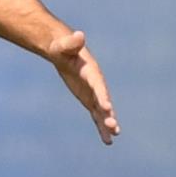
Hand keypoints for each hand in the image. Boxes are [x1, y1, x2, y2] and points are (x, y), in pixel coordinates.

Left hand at [46, 30, 119, 145]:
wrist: (64, 50)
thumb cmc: (62, 47)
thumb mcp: (63, 45)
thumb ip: (71, 43)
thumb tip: (79, 35)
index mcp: (91, 71)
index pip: (98, 85)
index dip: (102, 95)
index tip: (107, 107)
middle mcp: (96, 84)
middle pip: (103, 100)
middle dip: (108, 113)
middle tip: (113, 126)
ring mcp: (93, 93)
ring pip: (102, 111)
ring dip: (107, 123)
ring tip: (114, 136)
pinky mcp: (90, 101)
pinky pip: (96, 116)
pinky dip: (101, 127)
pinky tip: (108, 141)